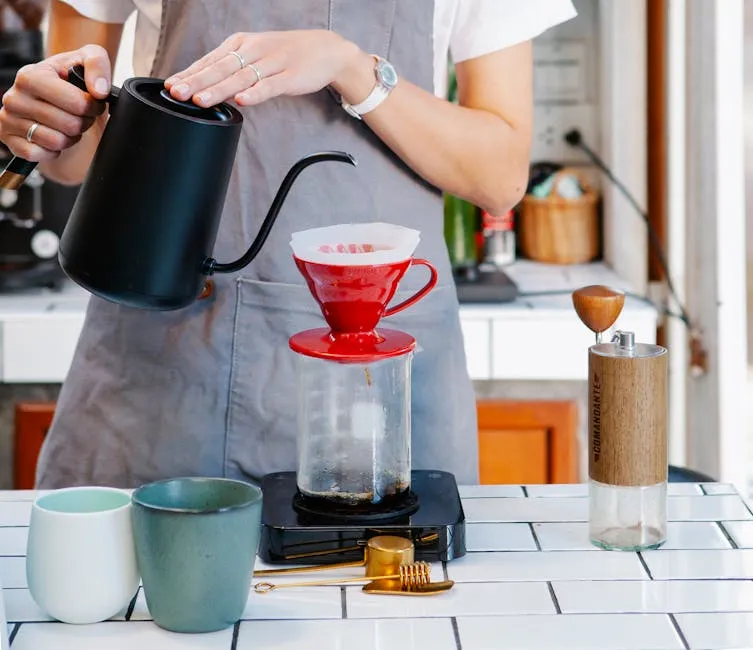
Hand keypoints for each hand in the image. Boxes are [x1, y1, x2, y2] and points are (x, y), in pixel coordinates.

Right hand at [0, 44, 110, 160]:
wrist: (52, 101)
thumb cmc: (68, 81)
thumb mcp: (85, 61)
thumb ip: (97, 65)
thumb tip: (99, 90)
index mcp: (30, 75)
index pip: (76, 102)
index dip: (93, 107)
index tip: (92, 103)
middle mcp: (14, 97)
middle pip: (70, 125)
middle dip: (83, 122)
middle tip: (80, 115)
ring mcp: (9, 119)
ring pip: (56, 142)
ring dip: (70, 138)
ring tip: (67, 125)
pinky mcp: (9, 140)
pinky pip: (39, 155)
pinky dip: (52, 151)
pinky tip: (52, 136)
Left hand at [164, 30, 375, 108]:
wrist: (326, 50)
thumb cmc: (287, 55)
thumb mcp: (256, 55)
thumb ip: (233, 69)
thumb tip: (205, 85)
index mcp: (241, 44)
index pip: (210, 60)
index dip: (189, 73)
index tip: (170, 85)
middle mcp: (253, 51)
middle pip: (220, 68)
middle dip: (196, 81)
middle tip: (176, 92)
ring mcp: (271, 63)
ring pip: (240, 78)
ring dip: (218, 90)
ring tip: (200, 100)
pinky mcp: (289, 76)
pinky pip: (269, 86)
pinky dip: (255, 94)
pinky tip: (241, 100)